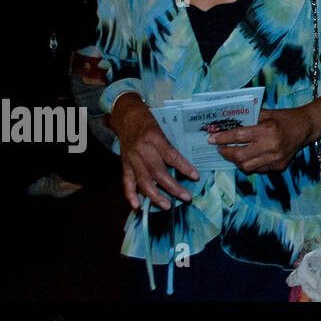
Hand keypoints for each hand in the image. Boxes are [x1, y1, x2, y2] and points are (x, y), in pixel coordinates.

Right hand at [112, 96, 198, 210]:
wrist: (126, 114)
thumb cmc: (148, 119)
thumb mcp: (163, 125)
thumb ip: (171, 143)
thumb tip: (186, 161)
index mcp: (154, 137)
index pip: (171, 155)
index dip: (184, 167)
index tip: (196, 177)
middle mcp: (142, 149)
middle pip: (158, 172)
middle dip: (173, 187)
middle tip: (186, 197)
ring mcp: (131, 158)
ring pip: (143, 180)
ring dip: (155, 196)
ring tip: (166, 206)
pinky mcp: (124, 163)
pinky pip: (127, 182)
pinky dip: (131, 195)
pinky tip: (138, 206)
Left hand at [210, 107, 313, 173]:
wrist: (306, 127)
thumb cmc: (284, 118)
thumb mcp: (266, 113)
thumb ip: (248, 119)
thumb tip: (226, 125)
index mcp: (267, 130)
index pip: (238, 136)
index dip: (223, 138)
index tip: (211, 139)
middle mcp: (271, 146)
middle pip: (239, 156)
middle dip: (226, 153)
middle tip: (220, 148)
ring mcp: (276, 158)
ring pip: (246, 167)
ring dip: (236, 161)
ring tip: (233, 153)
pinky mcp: (279, 166)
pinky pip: (258, 169)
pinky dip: (250, 163)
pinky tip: (250, 156)